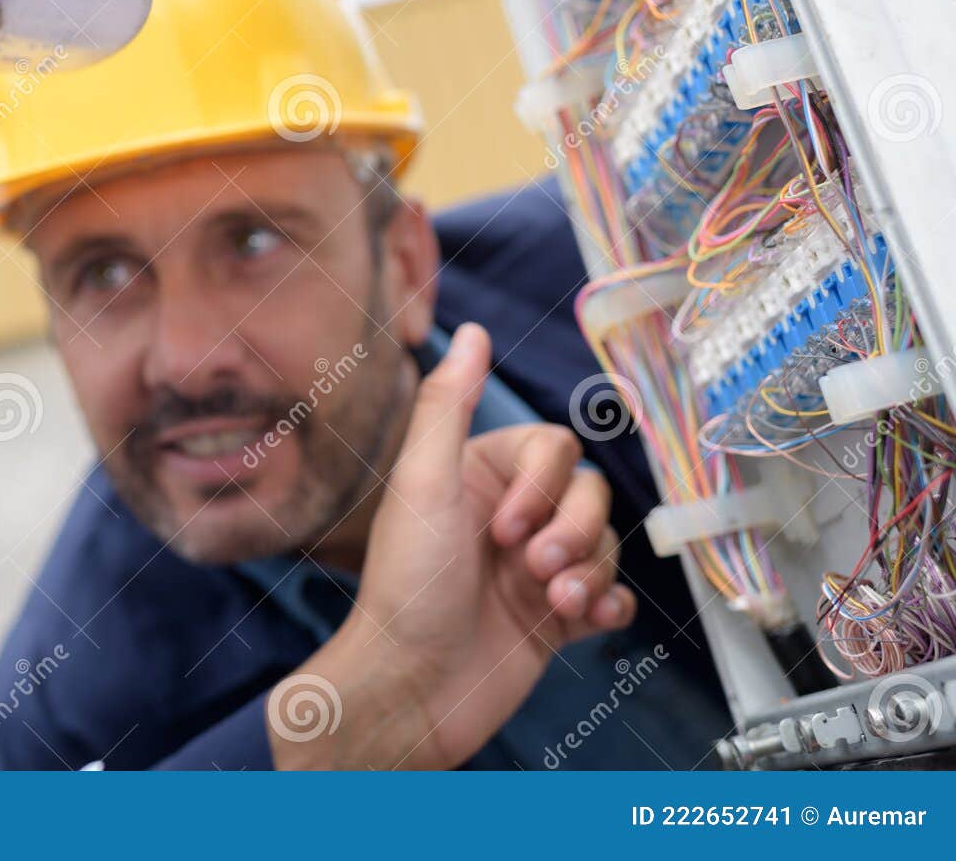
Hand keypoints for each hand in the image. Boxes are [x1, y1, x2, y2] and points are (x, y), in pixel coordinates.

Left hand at [269, 323, 633, 768]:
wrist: (411, 688)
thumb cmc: (408, 584)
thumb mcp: (422, 480)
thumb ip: (452, 402)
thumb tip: (473, 330)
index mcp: (477, 476)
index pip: (556, 448)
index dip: (545, 485)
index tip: (502, 527)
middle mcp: (508, 516)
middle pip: (591, 493)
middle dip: (574, 531)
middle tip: (531, 569)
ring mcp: (534, 569)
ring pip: (606, 544)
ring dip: (589, 572)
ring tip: (552, 603)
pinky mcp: (554, 620)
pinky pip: (612, 596)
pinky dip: (608, 606)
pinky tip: (585, 620)